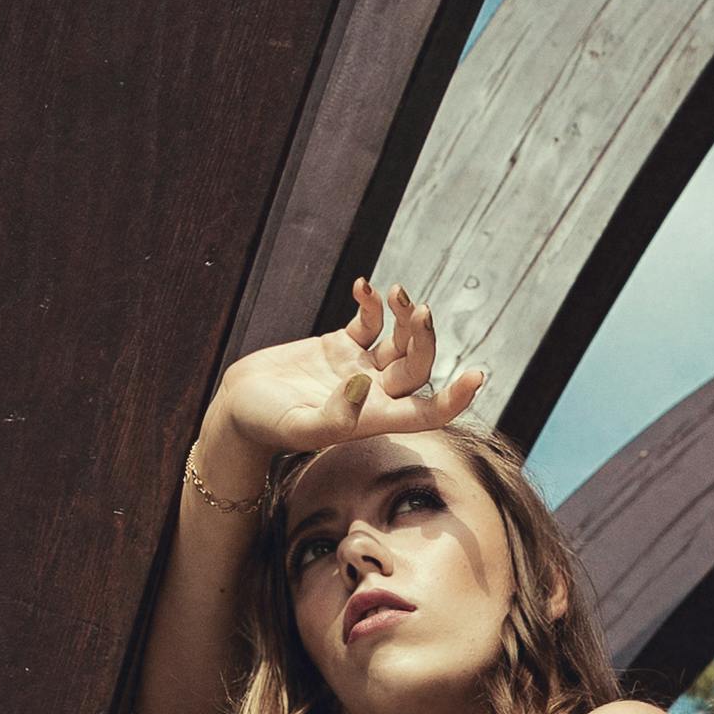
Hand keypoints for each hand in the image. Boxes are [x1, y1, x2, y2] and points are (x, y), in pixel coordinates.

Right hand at [204, 276, 483, 477]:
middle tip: (418, 310)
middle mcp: (375, 394)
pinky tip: (362, 286)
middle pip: (418, 365)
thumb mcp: (299, 427)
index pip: (429, 413)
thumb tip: (363, 385)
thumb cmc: (266, 426)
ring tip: (393, 292)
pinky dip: (371, 302)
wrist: (236, 410)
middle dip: (424, 338)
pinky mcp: (340, 346)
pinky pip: (368, 321)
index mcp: (374, 419)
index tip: (477, 375)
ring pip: (399, 339)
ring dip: (403, 314)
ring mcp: (359, 368)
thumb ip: (334, 415)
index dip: (456, 398)